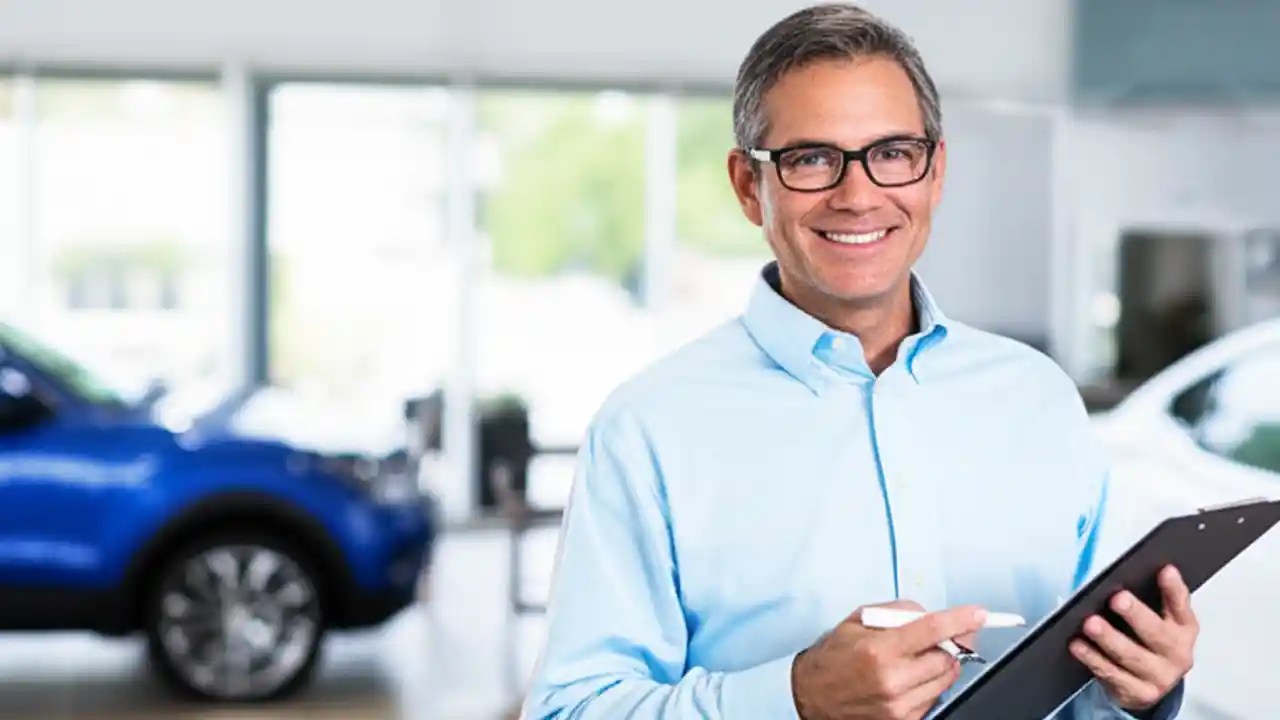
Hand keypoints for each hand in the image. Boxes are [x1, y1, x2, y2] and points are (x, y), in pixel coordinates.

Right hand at [791, 600, 986, 719]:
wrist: (812, 694)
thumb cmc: (833, 657)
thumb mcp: (858, 621)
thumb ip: (897, 612)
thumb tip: (930, 613)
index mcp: (878, 650)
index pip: (931, 630)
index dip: (960, 620)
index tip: (978, 615)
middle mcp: (891, 680)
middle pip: (946, 657)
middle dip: (949, 643)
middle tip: (940, 637)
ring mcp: (899, 705)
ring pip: (945, 679)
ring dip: (941, 664)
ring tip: (916, 658)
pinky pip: (935, 697)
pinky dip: (930, 684)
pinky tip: (909, 677)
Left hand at [1070, 565, 1197, 712]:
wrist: (1146, 684)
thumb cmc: (1145, 641)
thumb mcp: (1154, 619)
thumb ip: (1145, 599)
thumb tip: (1115, 576)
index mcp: (1183, 628)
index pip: (1181, 605)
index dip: (1174, 588)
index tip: (1164, 570)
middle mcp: (1177, 653)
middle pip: (1157, 633)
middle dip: (1136, 614)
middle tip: (1117, 598)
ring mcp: (1161, 676)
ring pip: (1132, 656)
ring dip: (1109, 638)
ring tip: (1090, 623)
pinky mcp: (1140, 693)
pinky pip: (1113, 674)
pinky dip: (1093, 659)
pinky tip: (1078, 645)